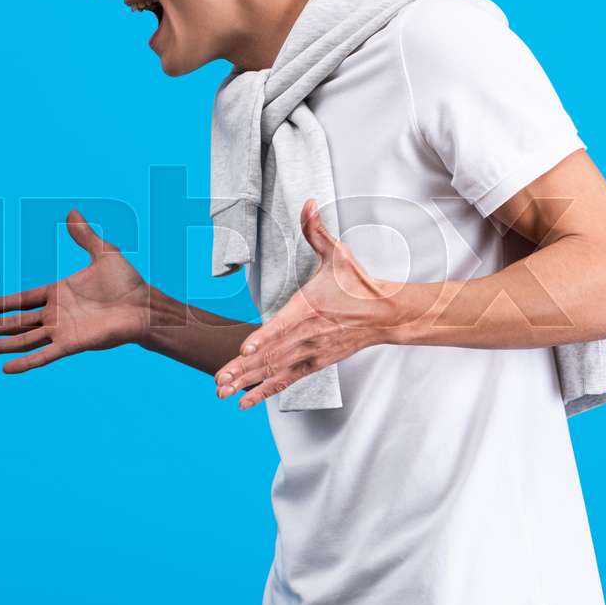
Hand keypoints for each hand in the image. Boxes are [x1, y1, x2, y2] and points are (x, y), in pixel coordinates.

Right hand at [0, 209, 150, 372]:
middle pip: (14, 323)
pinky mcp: (71, 344)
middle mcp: (55, 315)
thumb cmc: (128, 283)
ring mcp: (61, 331)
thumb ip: (85, 236)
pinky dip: (25, 362)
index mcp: (58, 294)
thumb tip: (73, 213)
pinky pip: (43, 354)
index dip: (2, 303)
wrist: (145, 307)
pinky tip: (5, 367)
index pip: (22, 299)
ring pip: (21, 340)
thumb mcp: (103, 253)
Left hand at [214, 199, 397, 408]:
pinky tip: (245, 401)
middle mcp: (307, 335)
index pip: (282, 326)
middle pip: (271, 356)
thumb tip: (307, 203)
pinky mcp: (315, 364)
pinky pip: (286, 381)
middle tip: (217, 380)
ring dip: (247, 383)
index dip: (262, 338)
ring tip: (221, 392)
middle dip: (242, 370)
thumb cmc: (359, 284)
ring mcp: (311, 353)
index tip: (243, 350)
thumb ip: (316, 230)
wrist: (388, 313)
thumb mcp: (338, 254)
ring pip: (274, 371)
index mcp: (309, 309)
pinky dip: (265, 392)